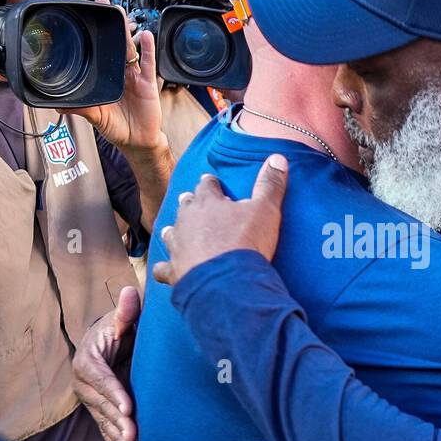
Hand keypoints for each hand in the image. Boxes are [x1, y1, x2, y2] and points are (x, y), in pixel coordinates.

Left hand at [62, 0, 167, 155]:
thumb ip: (79, 108)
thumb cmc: (117, 127)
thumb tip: (58, 106)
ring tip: (121, 12)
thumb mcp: (95, 116)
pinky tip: (146, 36)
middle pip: (116, 43)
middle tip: (104, 3)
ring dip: (126, 30)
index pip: (100, 52)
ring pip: (130, 49)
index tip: (87, 18)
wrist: (138, 141)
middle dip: (111, 23)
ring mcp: (135, 76)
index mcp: (107, 78)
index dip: (95, 35)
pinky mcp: (148, 83)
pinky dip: (148, 50)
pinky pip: (148, 64)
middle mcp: (120, 73)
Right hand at [72, 284, 140, 440]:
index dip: (113, 393)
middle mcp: (83, 383)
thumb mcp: (122, 319)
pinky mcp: (98, 409)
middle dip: (117, 421)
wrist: (110, 342)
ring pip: (103, 421)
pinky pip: (105, 429)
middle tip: (133, 436)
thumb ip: (126, 311)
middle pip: (101, 404)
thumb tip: (131, 291)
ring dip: (117, 438)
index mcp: (87, 360)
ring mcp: (89, 399)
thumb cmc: (119, 328)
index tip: (127, 407)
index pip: (100, 379)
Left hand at [152, 156, 288, 286]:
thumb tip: (278, 157)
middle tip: (194, 202)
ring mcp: (178, 245)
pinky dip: (164, 268)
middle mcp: (187, 220)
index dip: (210, 183)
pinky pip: (162, 268)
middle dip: (190, 203)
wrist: (229, 283)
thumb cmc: (247, 243)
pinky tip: (166, 270)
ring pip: (170, 232)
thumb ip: (270, 184)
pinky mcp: (174, 270)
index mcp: (208, 201)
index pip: (207, 185)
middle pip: (186, 205)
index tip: (211, 181)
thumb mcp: (266, 210)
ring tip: (177, 231)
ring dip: (175, 230)